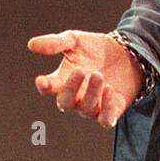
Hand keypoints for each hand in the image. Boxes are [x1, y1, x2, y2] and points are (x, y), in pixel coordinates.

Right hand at [28, 30, 144, 127]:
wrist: (128, 53)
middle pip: (65, 101)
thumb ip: (56, 43)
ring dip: (91, 93)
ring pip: (85, 109)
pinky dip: (106, 108)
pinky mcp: (112, 110)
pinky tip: (110, 90)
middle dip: (71, 87)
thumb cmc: (96, 49)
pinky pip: (105, 119)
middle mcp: (76, 97)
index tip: (43, 81)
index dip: (44, 86)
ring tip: (98, 74)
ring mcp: (93, 106)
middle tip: (81, 70)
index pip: (48, 88)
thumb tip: (31, 45)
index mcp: (63, 80)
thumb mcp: (76, 40)